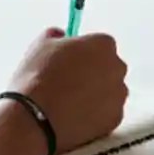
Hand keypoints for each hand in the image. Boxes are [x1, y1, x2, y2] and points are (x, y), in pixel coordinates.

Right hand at [7, 28, 128, 153]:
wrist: (34, 118)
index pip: (99, 45)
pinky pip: (107, 115)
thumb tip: (59, 35)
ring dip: (96, 96)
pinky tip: (74, 117)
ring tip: (69, 103)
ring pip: (109, 93)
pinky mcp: (115, 119)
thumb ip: (56, 36)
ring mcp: (118, 95)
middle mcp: (117, 68)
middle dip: (93, 75)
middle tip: (69, 84)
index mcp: (103, 45)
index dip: (83, 55)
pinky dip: (95, 116)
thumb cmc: (37, 79)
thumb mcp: (40, 46)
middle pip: (108, 68)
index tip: (71, 63)